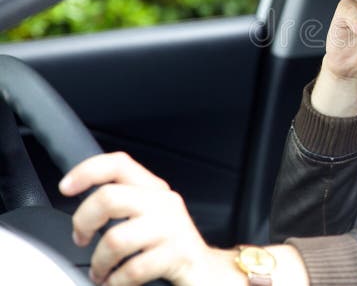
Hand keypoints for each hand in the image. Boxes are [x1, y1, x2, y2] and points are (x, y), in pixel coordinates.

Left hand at [59, 152, 237, 285]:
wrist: (208, 272)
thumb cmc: (171, 247)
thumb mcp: (149, 218)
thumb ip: (123, 205)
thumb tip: (82, 209)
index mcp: (154, 189)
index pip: (119, 164)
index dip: (88, 171)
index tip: (66, 187)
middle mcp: (164, 203)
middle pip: (109, 197)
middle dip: (83, 222)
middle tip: (81, 239)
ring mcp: (173, 228)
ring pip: (116, 238)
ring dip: (100, 262)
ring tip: (101, 272)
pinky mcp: (179, 255)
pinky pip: (133, 269)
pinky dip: (117, 281)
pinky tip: (117, 282)